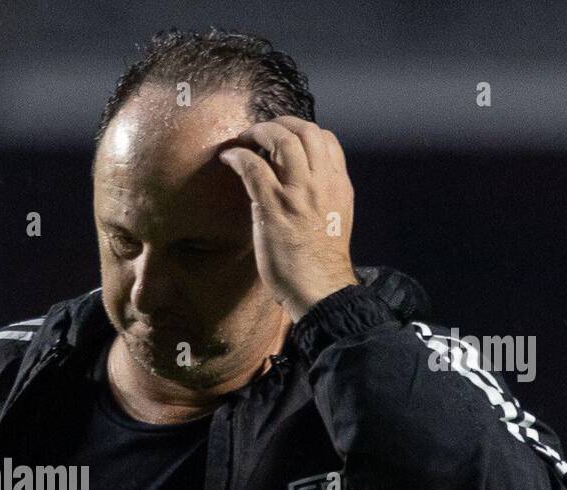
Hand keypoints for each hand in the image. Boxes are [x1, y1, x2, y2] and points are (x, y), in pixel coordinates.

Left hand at [219, 116, 359, 321]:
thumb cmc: (321, 263)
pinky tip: (228, 158)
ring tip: (242, 139)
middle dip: (279, 123)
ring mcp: (298, 193)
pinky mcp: (274, 207)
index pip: (327, 140)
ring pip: (281, 140)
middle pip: (305, 130)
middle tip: (259, 131)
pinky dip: (238, 156)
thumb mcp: (334, 220)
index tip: (283, 139)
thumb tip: (299, 186)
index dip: (302, 132)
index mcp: (338, 185)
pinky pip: (253, 168)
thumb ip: (321, 197)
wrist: (320, 288)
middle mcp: (322, 182)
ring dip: (257, 132)